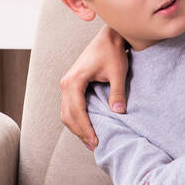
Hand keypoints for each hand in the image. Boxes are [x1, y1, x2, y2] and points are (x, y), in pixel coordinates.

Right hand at [60, 23, 129, 148]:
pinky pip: (69, 107)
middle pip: (68, 115)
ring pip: (66, 113)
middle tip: (94, 146)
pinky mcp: (71, 85)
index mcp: (74, 81)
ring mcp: (67, 84)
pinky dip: (76, 119)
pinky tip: (87, 128)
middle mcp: (66, 83)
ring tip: (90, 141)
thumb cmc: (112, 52)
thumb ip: (117, 93)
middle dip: (80, 132)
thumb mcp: (118, 72)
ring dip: (77, 128)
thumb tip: (118, 113)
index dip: (86, 128)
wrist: (108, 37)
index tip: (96, 140)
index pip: (77, 111)